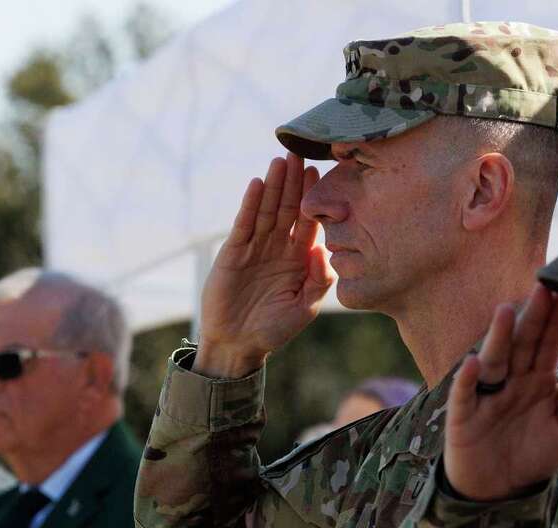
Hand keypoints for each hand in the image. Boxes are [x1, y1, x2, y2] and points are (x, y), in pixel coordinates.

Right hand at [195, 153, 334, 377]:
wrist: (238, 344)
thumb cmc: (274, 329)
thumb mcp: (305, 307)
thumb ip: (320, 281)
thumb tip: (324, 249)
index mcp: (298, 258)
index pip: (308, 222)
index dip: (314, 199)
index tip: (321, 174)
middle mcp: (277, 247)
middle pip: (287, 208)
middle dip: (293, 182)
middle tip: (300, 153)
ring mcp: (254, 247)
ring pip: (267, 210)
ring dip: (273, 186)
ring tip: (280, 161)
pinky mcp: (233, 252)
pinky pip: (244, 224)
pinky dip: (250, 204)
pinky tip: (257, 184)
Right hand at [444, 284, 557, 500]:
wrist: (499, 494)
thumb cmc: (532, 458)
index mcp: (538, 381)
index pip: (548, 344)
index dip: (557, 321)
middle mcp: (512, 381)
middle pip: (522, 344)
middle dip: (532, 317)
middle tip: (543, 287)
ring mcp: (486, 396)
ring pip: (494, 361)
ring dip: (498, 337)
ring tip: (506, 311)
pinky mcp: (463, 416)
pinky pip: (464, 395)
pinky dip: (467, 379)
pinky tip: (474, 363)